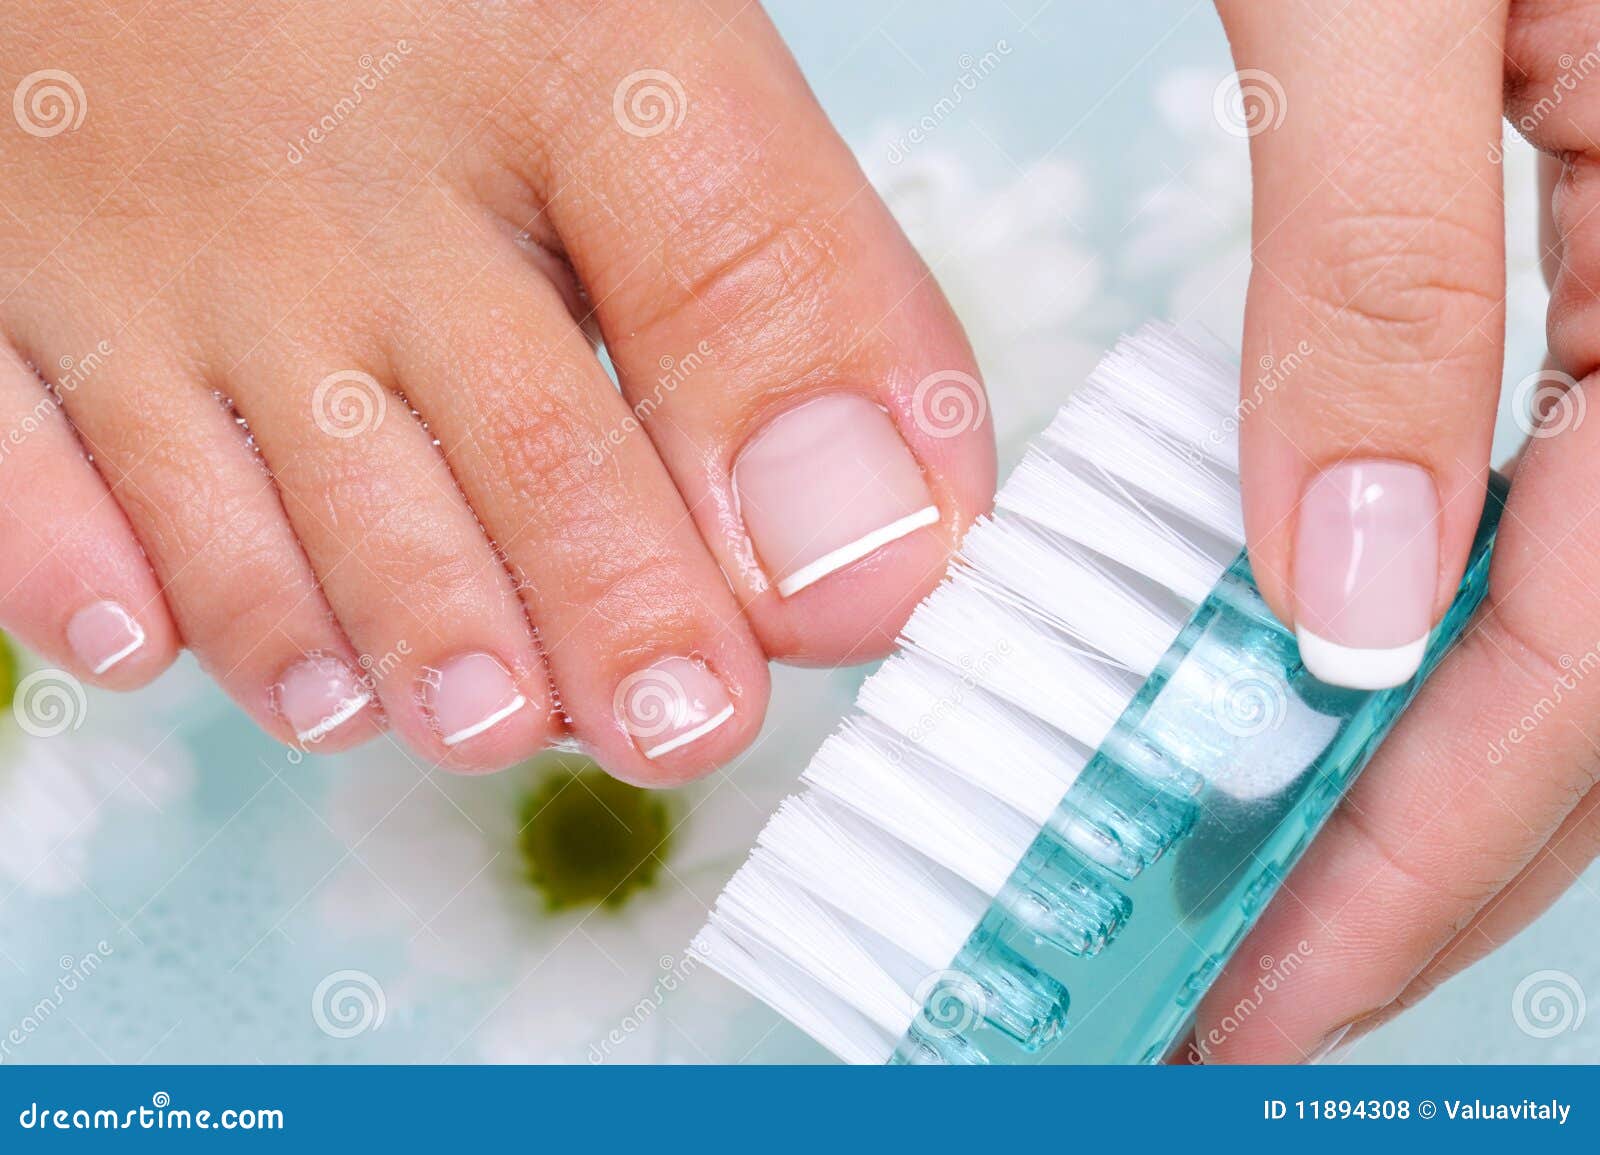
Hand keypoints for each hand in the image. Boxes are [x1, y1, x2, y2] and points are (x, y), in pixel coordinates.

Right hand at [0, 2, 993, 778]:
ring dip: (381, 630)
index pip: (717, 277)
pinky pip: (17, 460)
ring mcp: (151, 252)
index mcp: (554, 76)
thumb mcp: (638, 83)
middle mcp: (350, 189)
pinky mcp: (2, 292)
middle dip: (607, 603)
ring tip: (477, 721)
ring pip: (279, 498)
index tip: (830, 619)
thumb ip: (777, 303)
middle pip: (514, 440)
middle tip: (677, 725)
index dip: (780, 470)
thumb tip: (882, 559)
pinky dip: (85, 568)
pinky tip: (159, 645)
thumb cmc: (404, 5)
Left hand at [1195, 0, 1599, 1060]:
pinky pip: (1561, 510)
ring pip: (1590, 623)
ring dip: (1430, 782)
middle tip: (1239, 979)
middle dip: (1420, 864)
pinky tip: (1332, 682)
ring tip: (1265, 885)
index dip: (1413, 865)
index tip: (1254, 999)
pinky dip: (1442, 631)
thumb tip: (1355, 583)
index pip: (1588, 674)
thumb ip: (1384, 276)